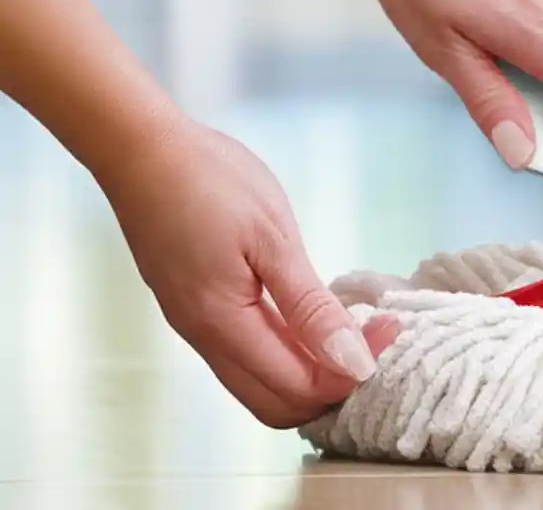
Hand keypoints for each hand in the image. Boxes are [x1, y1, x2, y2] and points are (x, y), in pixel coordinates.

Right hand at [97, 120, 398, 428]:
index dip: (351, 372)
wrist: (141, 148)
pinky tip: (315, 318)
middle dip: (333, 385)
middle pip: (278, 404)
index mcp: (222, 324)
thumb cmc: (211, 181)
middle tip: (376, 336)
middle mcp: (203, 338)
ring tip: (354, 328)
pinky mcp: (195, 308)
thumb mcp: (273, 239)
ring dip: (312, 371)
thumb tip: (353, 363)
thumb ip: (311, 309)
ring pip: (261, 383)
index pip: (298, 389)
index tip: (391, 327)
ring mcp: (196, 326)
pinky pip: (248, 355)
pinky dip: (288, 352)